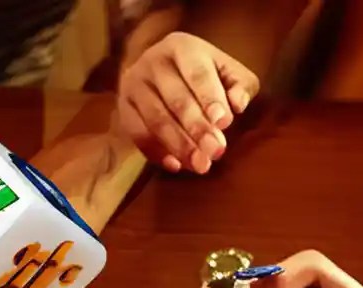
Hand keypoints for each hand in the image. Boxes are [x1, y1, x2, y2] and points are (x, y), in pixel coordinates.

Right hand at [117, 32, 259, 173]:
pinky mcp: (123, 106)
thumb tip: (238, 105)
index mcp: (182, 47)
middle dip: (197, 129)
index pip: (197, 74)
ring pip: (156, 119)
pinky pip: (137, 133)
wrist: (159, 67)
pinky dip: (156, 152)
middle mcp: (152, 61)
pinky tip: (176, 165)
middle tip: (216, 152)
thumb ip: (240, 85)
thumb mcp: (226, 70)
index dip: (210, 98)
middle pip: (176, 100)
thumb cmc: (202, 72)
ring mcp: (133, 84)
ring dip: (179, 145)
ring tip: (200, 165)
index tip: (224, 123)